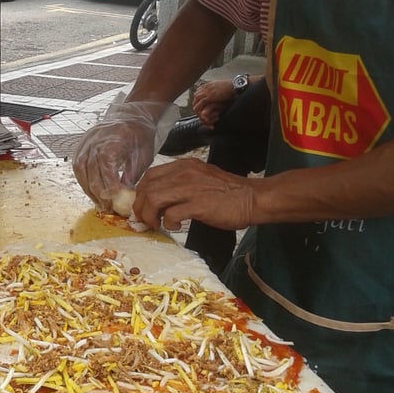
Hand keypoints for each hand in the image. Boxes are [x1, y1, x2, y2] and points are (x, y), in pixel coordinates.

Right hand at [73, 99, 178, 209]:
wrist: (131, 117)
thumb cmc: (139, 136)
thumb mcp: (142, 156)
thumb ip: (131, 176)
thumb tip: (124, 197)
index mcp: (111, 142)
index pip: (105, 169)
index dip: (109, 187)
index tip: (115, 201)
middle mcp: (94, 141)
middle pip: (91, 172)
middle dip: (98, 193)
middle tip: (107, 207)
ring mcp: (85, 143)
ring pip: (80, 170)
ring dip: (88, 189)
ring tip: (98, 202)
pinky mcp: (81, 145)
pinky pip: (77, 166)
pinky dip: (83, 180)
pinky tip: (91, 190)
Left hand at [133, 157, 257, 231]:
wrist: (253, 198)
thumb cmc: (228, 192)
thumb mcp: (200, 178)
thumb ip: (180, 184)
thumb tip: (159, 200)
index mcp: (183, 165)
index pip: (150, 175)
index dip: (140, 192)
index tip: (142, 206)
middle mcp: (184, 173)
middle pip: (147, 187)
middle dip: (140, 206)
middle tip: (145, 220)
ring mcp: (190, 188)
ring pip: (153, 199)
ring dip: (149, 215)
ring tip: (156, 224)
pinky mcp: (198, 205)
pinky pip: (170, 214)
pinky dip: (168, 223)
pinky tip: (176, 227)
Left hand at [191, 78, 235, 126]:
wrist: (233, 86)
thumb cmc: (230, 86)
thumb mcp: (220, 86)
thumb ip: (215, 89)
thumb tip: (216, 92)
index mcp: (207, 85)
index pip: (198, 93)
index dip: (198, 100)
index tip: (200, 106)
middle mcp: (204, 88)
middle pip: (195, 98)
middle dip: (196, 105)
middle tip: (199, 112)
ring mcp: (205, 92)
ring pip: (195, 102)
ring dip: (196, 109)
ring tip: (199, 115)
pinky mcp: (208, 98)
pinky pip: (199, 105)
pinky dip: (199, 111)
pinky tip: (201, 115)